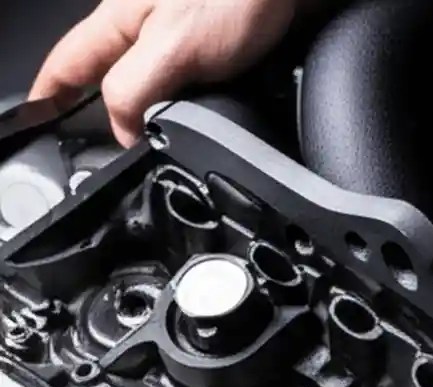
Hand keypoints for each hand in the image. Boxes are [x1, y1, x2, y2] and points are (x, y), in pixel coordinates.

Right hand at [29, 0, 310, 145]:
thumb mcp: (170, 51)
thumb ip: (135, 91)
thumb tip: (121, 130)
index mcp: (119, 22)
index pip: (68, 65)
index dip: (49, 96)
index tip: (38, 121)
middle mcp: (146, 24)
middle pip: (110, 73)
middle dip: (107, 109)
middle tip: (109, 145)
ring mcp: (183, 30)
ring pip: (156, 77)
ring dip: (158, 107)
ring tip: (159, 138)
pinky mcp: (221, 38)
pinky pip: (199, 76)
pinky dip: (200, 98)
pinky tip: (210, 111)